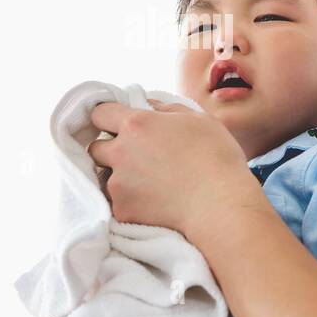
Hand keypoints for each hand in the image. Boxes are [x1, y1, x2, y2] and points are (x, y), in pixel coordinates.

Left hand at [86, 100, 253, 235]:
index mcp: (136, 125)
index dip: (107, 117)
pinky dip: (129, 202)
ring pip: (105, 177)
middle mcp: (120, 153)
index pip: (99, 113)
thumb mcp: (197, 119)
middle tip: (136, 157)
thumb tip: (148, 105)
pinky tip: (152, 203)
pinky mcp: (122, 211)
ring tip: (149, 184)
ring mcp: (118, 184)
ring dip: (119, 177)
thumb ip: (166, 108)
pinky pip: (116, 202)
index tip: (117, 124)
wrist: (221, 205)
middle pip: (95, 147)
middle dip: (110, 149)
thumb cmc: (215, 157)